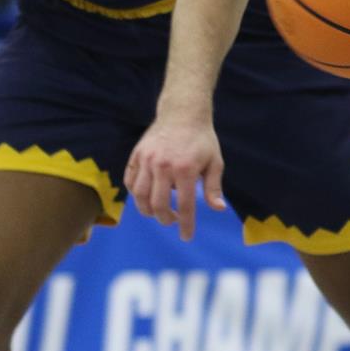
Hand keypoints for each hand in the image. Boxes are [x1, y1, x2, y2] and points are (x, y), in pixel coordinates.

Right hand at [125, 113, 226, 240]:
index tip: (186, 237)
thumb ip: (214, 187)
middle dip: (165, 219)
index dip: (185, 224)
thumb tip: (218, 209)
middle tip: (172, 221)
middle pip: (158, 205)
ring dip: (148, 210)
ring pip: (140, 196)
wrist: (183, 113)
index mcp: (185, 169)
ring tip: (158, 213)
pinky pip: (130, 182)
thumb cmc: (202, 140)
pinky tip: (146, 197)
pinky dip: (136, 194)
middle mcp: (163, 166)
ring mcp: (147, 160)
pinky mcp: (136, 156)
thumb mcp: (215, 162)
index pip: (184, 206)